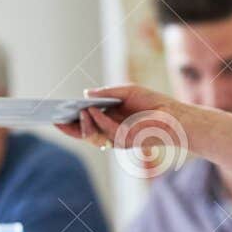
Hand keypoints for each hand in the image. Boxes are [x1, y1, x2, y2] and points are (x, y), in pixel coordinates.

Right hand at [56, 84, 184, 151]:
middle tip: (55, 118)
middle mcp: (112, 136)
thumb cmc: (153, 103)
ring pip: (94, 135)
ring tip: (74, 109)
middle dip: (70, 128)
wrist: (176, 116)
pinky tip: (90, 108)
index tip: (55, 117)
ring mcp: (119, 140)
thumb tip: (86, 93)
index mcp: (110, 126)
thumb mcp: (127, 92)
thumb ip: (107, 93)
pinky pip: (107, 129)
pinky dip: (97, 118)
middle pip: (85, 135)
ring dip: (83, 122)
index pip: (86, 128)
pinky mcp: (127, 139)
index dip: (70, 125)